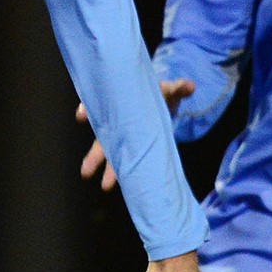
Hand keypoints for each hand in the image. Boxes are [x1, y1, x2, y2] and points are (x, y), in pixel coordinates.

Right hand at [78, 78, 195, 190]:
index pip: (101, 103)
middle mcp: (116, 120)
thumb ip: (178, 88)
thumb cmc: (161, 93)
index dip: (89, 108)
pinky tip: (112, 184)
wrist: (163, 101)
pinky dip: (117, 171)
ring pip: (107, 152)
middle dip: (95, 154)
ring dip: (101, 166)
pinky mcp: (129, 146)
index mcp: (122, 101)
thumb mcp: (169, 90)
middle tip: (87, 170)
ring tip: (100, 184)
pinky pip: (120, 159)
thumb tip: (190, 86)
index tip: (81, 116)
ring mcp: (120, 135)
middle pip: (101, 136)